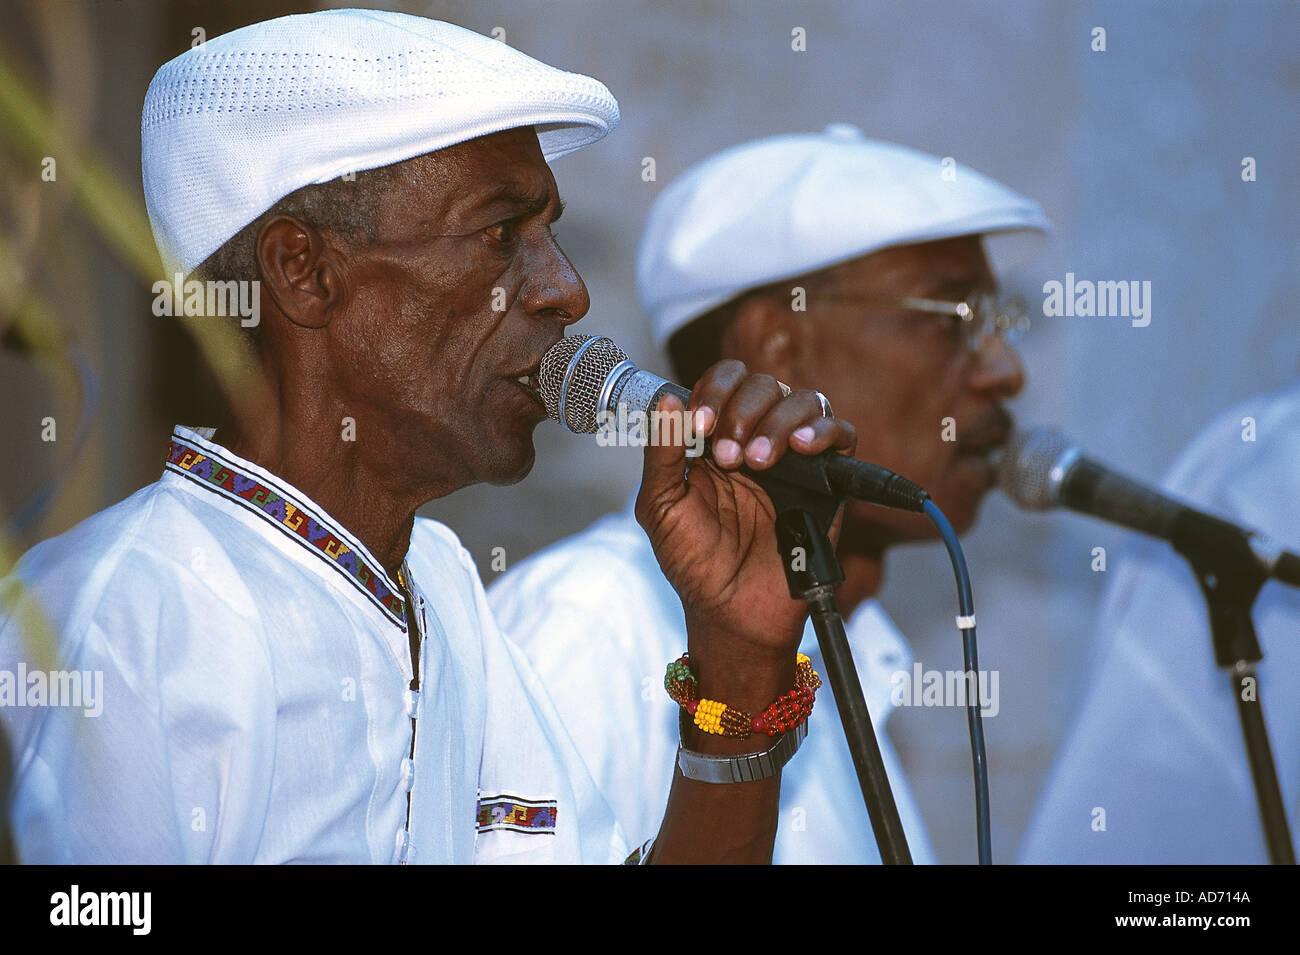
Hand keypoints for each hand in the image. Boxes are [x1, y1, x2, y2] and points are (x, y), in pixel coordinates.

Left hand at [635, 361, 856, 667]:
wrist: (733, 610)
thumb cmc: (693, 561)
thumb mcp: (660, 505)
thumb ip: (661, 451)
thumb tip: (668, 397)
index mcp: (714, 435)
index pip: (722, 381)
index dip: (713, 391)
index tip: (701, 425)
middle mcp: (756, 436)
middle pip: (762, 384)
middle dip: (742, 410)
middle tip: (729, 455)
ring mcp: (794, 456)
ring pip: (802, 401)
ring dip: (777, 422)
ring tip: (759, 463)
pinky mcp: (828, 480)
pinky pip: (841, 434)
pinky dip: (823, 431)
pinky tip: (802, 448)